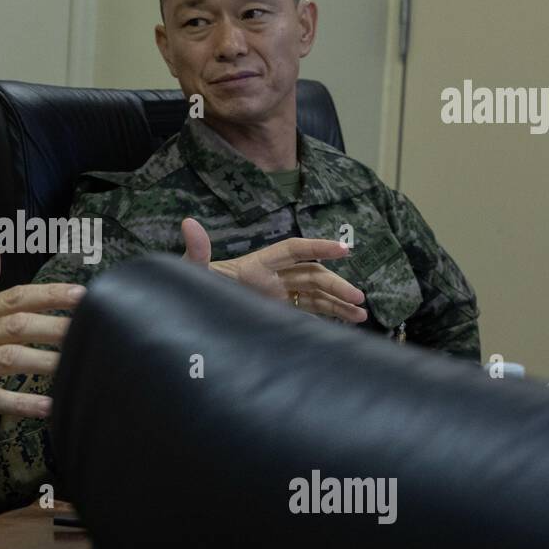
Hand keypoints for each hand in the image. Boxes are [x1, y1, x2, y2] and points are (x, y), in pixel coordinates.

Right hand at [0, 243, 83, 433]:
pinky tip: (48, 409)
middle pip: (18, 324)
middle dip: (58, 325)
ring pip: (9, 358)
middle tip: (97, 327)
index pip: (16, 297)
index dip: (51, 294)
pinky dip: (20, 404)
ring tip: (81, 368)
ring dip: (46, 363)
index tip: (86, 294)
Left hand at [180, 217, 367, 322]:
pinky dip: (326, 317)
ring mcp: (276, 297)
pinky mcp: (276, 314)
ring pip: (314, 295)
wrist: (188, 314)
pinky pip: (306, 313)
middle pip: (312, 276)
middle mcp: (271, 278)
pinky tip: (345, 325)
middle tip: (359, 298)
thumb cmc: (191, 288)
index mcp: (257, 264)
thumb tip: (188, 223)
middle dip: (336, 285)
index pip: (294, 250)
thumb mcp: (192, 270)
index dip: (319, 247)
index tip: (344, 251)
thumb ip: (196, 251)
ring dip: (337, 303)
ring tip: (361, 315)